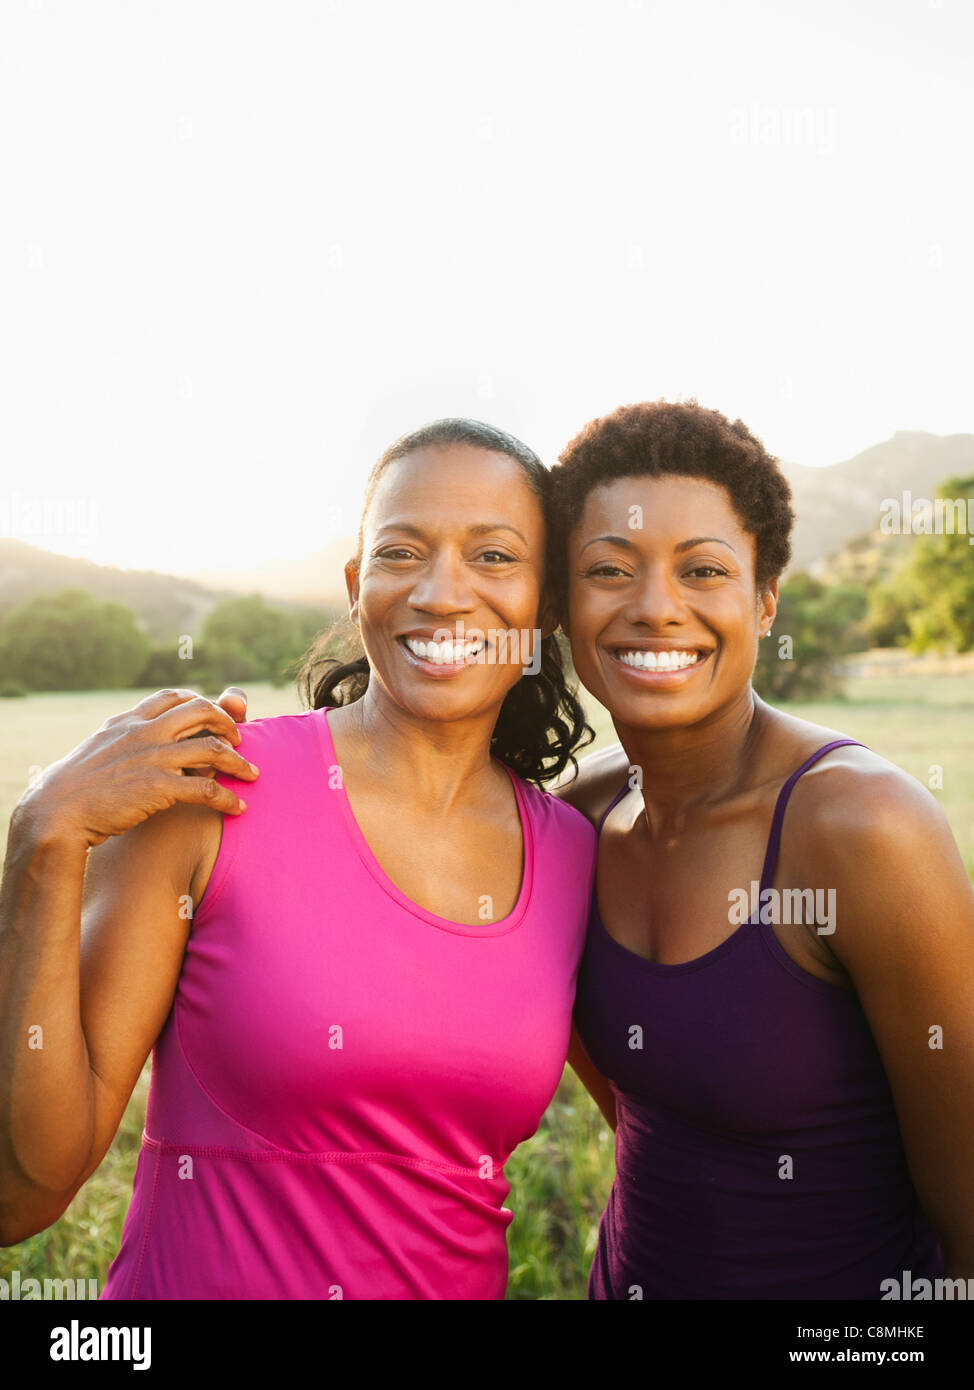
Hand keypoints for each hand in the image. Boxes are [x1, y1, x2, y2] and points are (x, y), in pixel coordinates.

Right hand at [16, 689, 259, 849]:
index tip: (214, 716)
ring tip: (252, 774)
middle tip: (240, 739)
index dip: (200, 702)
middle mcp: (143, 732)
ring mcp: (152, 757)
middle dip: (227, 723)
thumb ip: (122, 740)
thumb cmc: (75, 788)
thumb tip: (135, 742)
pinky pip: (207, 788)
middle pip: (201, 711)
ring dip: (239, 762)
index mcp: (127, 720)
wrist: (55, 811)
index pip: (172, 697)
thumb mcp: (98, 750)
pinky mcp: (158, 787)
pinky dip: (228, 798)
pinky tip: (238, 807)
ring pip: (213, 748)